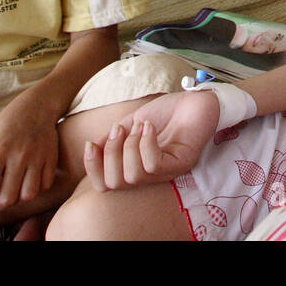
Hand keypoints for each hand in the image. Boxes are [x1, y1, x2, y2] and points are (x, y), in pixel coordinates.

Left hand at [0, 91, 59, 212]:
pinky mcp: (51, 158)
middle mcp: (18, 155)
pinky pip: (45, 186)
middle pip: (8, 197)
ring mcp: (37, 157)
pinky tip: (29, 182)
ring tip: (13, 193)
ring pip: (28, 195)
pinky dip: (36, 189)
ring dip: (18, 199)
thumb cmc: (6, 126)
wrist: (36, 106)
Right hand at [83, 90, 220, 191]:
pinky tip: (150, 127)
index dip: (92, 168)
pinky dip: (146, 143)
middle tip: (120, 129)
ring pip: (133, 175)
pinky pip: (153, 165)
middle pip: (115, 183)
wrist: (195, 99)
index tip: (90, 144)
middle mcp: (150, 175)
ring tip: (141, 125)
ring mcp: (166, 172)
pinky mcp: (181, 164)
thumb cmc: (166, 112)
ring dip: (130, 145)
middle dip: (110, 153)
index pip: (105, 185)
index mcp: (135, 167)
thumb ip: (111, 137)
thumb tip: (90, 149)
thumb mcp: (130, 123)